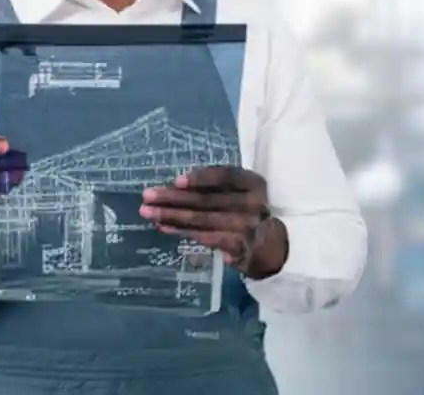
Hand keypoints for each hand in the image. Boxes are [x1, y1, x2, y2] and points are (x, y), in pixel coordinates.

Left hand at [139, 166, 287, 278]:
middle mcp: (254, 203)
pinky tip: (164, 227)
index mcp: (254, 183)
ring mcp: (247, 226)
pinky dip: (181, 231)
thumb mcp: (241, 194)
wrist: (275, 248)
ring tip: (147, 212)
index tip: (176, 180)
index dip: (201, 177)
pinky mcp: (239, 246)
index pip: (226, 175)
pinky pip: (204, 237)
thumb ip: (215, 190)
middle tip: (147, 196)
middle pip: (208, 198)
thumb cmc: (250, 213)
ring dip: (171, 215)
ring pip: (202, 219)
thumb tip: (174, 187)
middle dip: (174, 197)